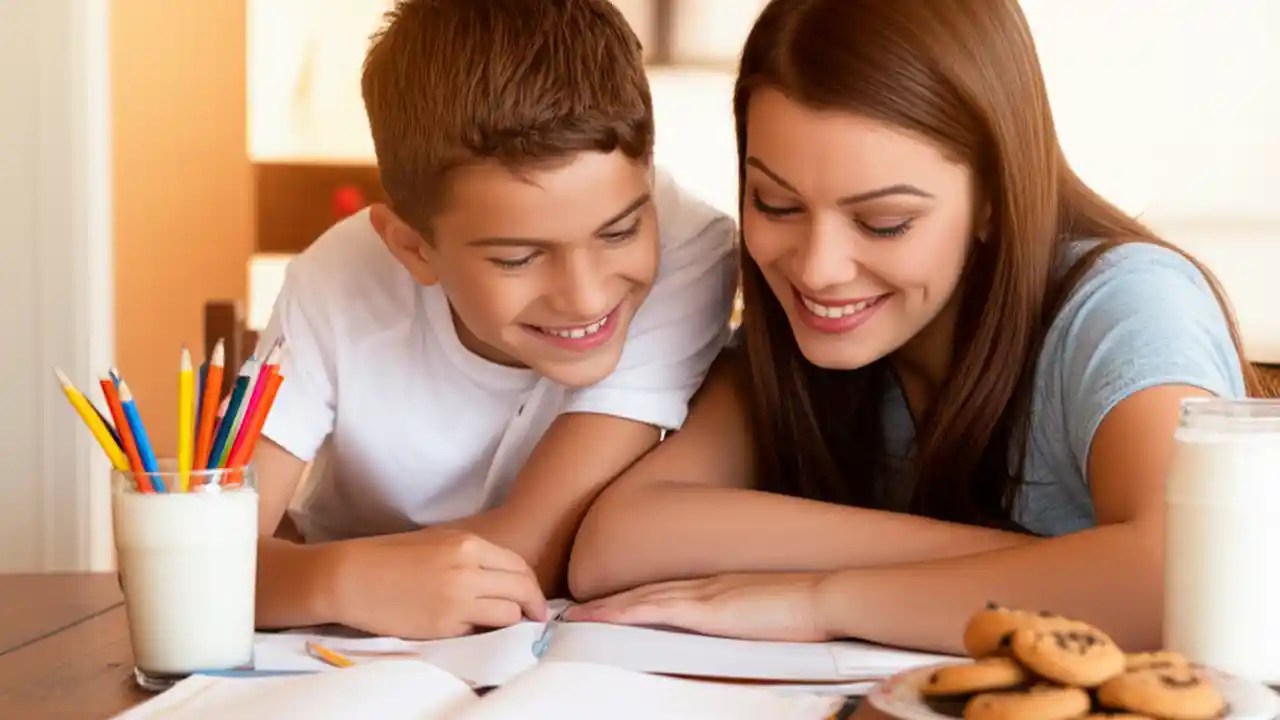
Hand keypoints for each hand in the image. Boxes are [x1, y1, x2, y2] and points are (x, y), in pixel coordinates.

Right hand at [333, 528, 547, 639]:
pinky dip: (483, 631)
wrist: (352, 577)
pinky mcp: (444, 626)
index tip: (534, 598)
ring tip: (506, 624)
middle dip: (533, 605)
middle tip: (535, 616)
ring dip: (512, 620)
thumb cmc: (391, 556)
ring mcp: (457, 600)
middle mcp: (468, 570)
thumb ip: (472, 554)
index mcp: (468, 544)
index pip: (519, 566)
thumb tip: (502, 574)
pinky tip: (476, 629)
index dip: (532, 585)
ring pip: (508, 614)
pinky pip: (479, 631)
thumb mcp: (438, 540)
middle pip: (522, 589)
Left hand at [563, 573, 835, 641]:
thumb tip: (740, 637)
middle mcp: (703, 586)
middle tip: (574, 613)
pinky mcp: (706, 608)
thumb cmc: (808, 612)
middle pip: (644, 594)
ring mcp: (702, 595)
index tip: (606, 609)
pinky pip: (652, 608)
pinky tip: (600, 618)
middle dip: (608, 603)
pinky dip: (622, 611)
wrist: (827, 596)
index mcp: (718, 589)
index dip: (632, 600)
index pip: (664, 594)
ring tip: (574, 617)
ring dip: (605, 608)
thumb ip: (748, 624)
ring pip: (639, 599)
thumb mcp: (770, 618)